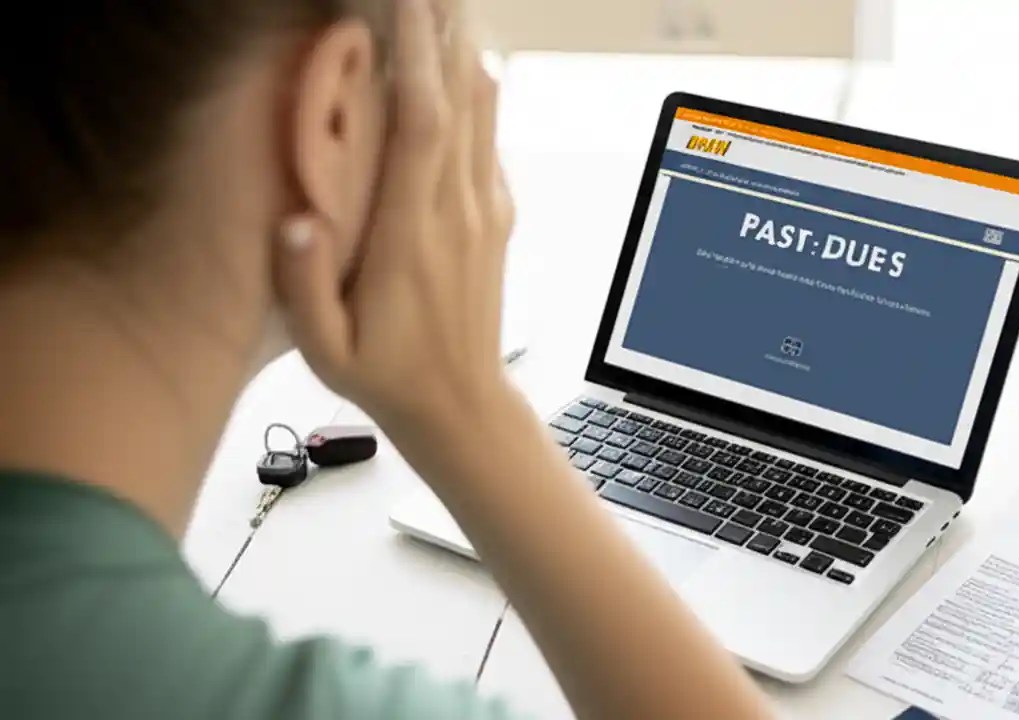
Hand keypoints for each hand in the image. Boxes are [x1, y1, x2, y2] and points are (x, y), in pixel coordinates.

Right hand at [275, 0, 514, 443]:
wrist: (463, 407)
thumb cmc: (389, 376)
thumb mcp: (327, 351)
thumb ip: (303, 287)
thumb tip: (293, 221)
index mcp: (411, 233)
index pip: (419, 125)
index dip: (415, 56)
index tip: (404, 2)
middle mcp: (456, 211)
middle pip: (457, 101)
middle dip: (442, 31)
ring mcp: (483, 213)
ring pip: (482, 114)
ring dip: (464, 52)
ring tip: (448, 6)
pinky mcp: (496, 220)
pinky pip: (491, 143)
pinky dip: (479, 96)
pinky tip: (467, 68)